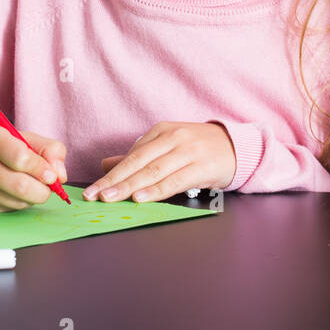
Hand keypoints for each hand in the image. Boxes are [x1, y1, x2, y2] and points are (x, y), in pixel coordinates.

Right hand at [0, 125, 67, 211]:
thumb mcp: (22, 138)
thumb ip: (49, 149)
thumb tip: (60, 175)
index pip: (21, 158)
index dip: (42, 169)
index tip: (52, 176)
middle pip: (20, 186)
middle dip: (42, 190)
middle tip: (47, 187)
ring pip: (15, 201)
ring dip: (31, 198)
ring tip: (29, 186)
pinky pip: (6, 210)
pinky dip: (18, 204)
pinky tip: (12, 193)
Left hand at [84, 122, 236, 202]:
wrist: (237, 146)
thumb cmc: (199, 148)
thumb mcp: (168, 146)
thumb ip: (138, 156)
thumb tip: (106, 165)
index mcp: (162, 130)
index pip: (132, 155)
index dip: (111, 173)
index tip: (93, 189)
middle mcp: (174, 138)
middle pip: (139, 162)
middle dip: (115, 180)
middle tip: (95, 195)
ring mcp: (189, 151)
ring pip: (154, 171)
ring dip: (130, 187)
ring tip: (112, 198)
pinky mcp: (202, 166)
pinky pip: (175, 180)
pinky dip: (156, 190)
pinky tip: (141, 198)